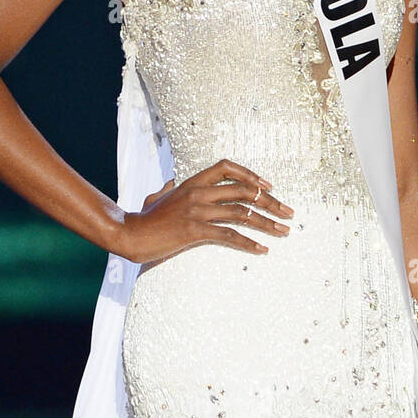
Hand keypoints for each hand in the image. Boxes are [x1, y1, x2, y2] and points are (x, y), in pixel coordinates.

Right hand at [115, 158, 293, 264]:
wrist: (129, 234)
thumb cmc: (143, 218)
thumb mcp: (157, 196)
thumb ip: (167, 189)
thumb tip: (170, 184)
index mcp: (192, 182)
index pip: (227, 167)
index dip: (251, 174)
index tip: (269, 187)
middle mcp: (198, 192)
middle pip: (243, 191)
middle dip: (270, 202)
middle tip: (287, 212)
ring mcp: (197, 210)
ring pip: (241, 213)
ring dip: (267, 223)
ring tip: (283, 231)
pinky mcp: (194, 230)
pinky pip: (229, 234)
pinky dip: (249, 242)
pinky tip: (262, 249)